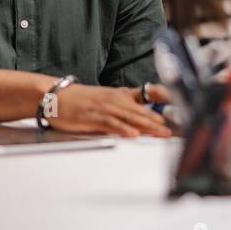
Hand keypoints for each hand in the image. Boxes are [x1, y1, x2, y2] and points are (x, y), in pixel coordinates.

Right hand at [49, 83, 171, 137]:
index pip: (144, 105)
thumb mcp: (106, 99)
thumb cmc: (80, 100)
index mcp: (120, 96)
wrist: (56, 96)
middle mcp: (115, 100)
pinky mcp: (93, 117)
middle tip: (171, 132)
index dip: (159, 113)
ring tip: (160, 132)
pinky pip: (111, 123)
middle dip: (157, 123)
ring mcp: (104, 108)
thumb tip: (139, 121)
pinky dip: (123, 128)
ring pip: (129, 117)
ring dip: (146, 126)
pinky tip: (133, 134)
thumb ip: (122, 107)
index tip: (173, 122)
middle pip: (141, 112)